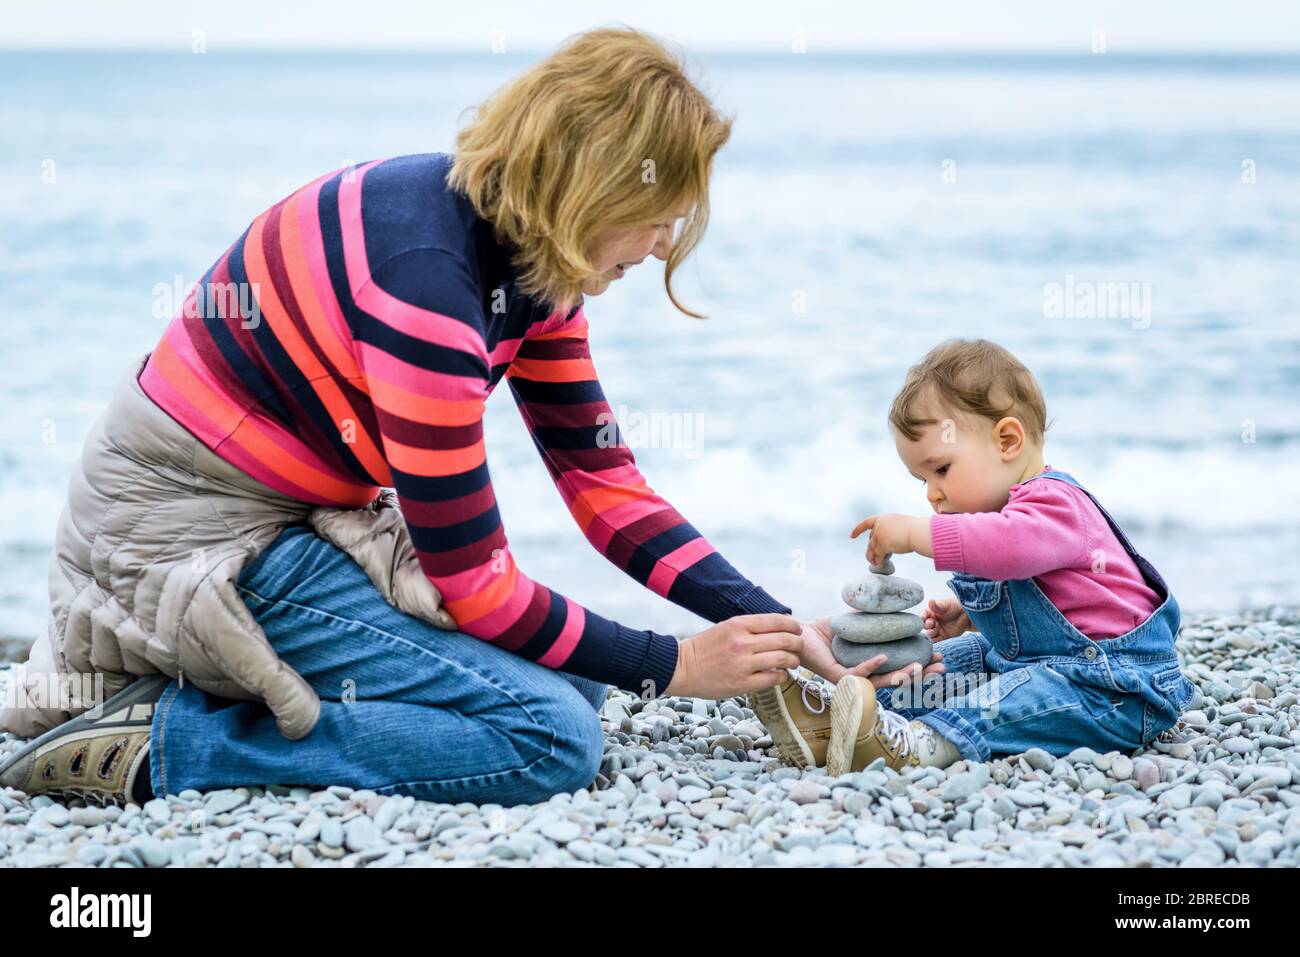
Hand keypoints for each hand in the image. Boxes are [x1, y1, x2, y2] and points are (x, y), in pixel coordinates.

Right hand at [665, 613, 802, 698]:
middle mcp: (742, 643)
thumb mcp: (726, 627)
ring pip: (783, 659)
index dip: (793, 626)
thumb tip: (779, 628)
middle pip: (785, 640)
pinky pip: (773, 678)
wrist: (682, 668)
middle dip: (797, 643)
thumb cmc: (705, 647)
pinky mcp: (742, 683)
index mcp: (738, 625)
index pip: (777, 621)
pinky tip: (781, 675)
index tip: (797, 630)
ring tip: (792, 662)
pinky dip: (782, 676)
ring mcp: (743, 664)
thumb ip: (751, 627)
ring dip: (793, 661)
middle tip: (798, 647)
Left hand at [796, 616, 945, 688]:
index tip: (939, 656)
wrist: (803, 632)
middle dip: (921, 674)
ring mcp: (852, 679)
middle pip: (898, 679)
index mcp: (873, 664)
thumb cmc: (830, 630)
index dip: (921, 664)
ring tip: (919, 667)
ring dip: (902, 674)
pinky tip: (885, 658)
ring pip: (881, 681)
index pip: (901, 668)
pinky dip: (872, 665)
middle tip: (941, 667)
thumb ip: (878, 620)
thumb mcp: (860, 623)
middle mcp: (865, 675)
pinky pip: (858, 673)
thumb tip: (903, 609)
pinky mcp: (837, 676)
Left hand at [849, 514, 924, 566]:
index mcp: (883, 519)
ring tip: (874, 564)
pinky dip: (879, 561)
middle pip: (871, 540)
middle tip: (874, 558)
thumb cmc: (915, 529)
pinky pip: (878, 556)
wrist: (918, 532)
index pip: (867, 523)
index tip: (851, 536)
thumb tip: (887, 544)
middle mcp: (879, 526)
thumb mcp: (900, 525)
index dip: (858, 530)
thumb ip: (891, 531)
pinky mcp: (882, 545)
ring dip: (872, 558)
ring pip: (871, 549)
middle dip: (872, 549)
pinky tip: (880, 565)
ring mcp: (880, 535)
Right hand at [922, 597, 971, 639]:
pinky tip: (935, 640)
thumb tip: (930, 601)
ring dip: (929, 633)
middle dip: (926, 625)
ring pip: (930, 633)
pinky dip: (934, 641)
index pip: (924, 615)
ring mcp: (938, 629)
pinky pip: (936, 640)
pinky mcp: (943, 636)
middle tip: (930, 624)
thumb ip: (938, 606)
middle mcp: (933, 621)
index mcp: (932, 612)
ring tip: (933, 632)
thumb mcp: (947, 605)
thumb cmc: (957, 607)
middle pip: (925, 625)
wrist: (968, 616)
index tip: (923, 617)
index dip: (922, 616)